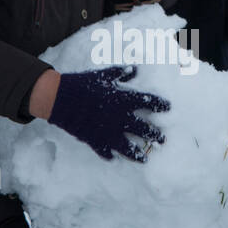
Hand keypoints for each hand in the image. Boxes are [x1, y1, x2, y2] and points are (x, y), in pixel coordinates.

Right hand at [47, 66, 168, 161]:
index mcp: (123, 100)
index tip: (168, 108)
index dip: (160, 105)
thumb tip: (134, 69)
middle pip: (143, 129)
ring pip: (128, 147)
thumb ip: (120, 73)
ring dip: (138, 153)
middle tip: (162, 139)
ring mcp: (108, 132)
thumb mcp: (103, 75)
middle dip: (155, 135)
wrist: (59, 98)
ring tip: (145, 158)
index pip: (148, 102)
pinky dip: (110, 156)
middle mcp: (120, 118)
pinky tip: (114, 159)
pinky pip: (105, 152)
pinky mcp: (95, 141)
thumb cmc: (82, 83)